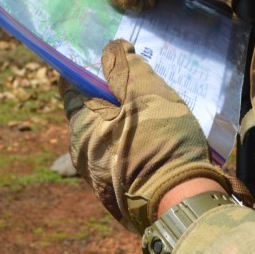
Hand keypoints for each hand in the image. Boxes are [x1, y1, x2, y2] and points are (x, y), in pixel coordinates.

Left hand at [61, 40, 231, 231]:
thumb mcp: (149, 96)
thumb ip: (128, 68)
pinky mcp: (119, 192)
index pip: (70, 87)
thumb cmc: (161, 145)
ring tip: (155, 107)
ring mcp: (99, 177)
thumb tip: (113, 47)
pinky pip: (121, 155)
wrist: (183, 206)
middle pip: (91, 111)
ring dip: (126, 118)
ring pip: (108, 134)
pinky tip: (158, 135)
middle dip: (111, 93)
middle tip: (139, 78)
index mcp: (81, 128)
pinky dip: (134, 141)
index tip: (104, 55)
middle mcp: (82, 154)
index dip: (85, 67)